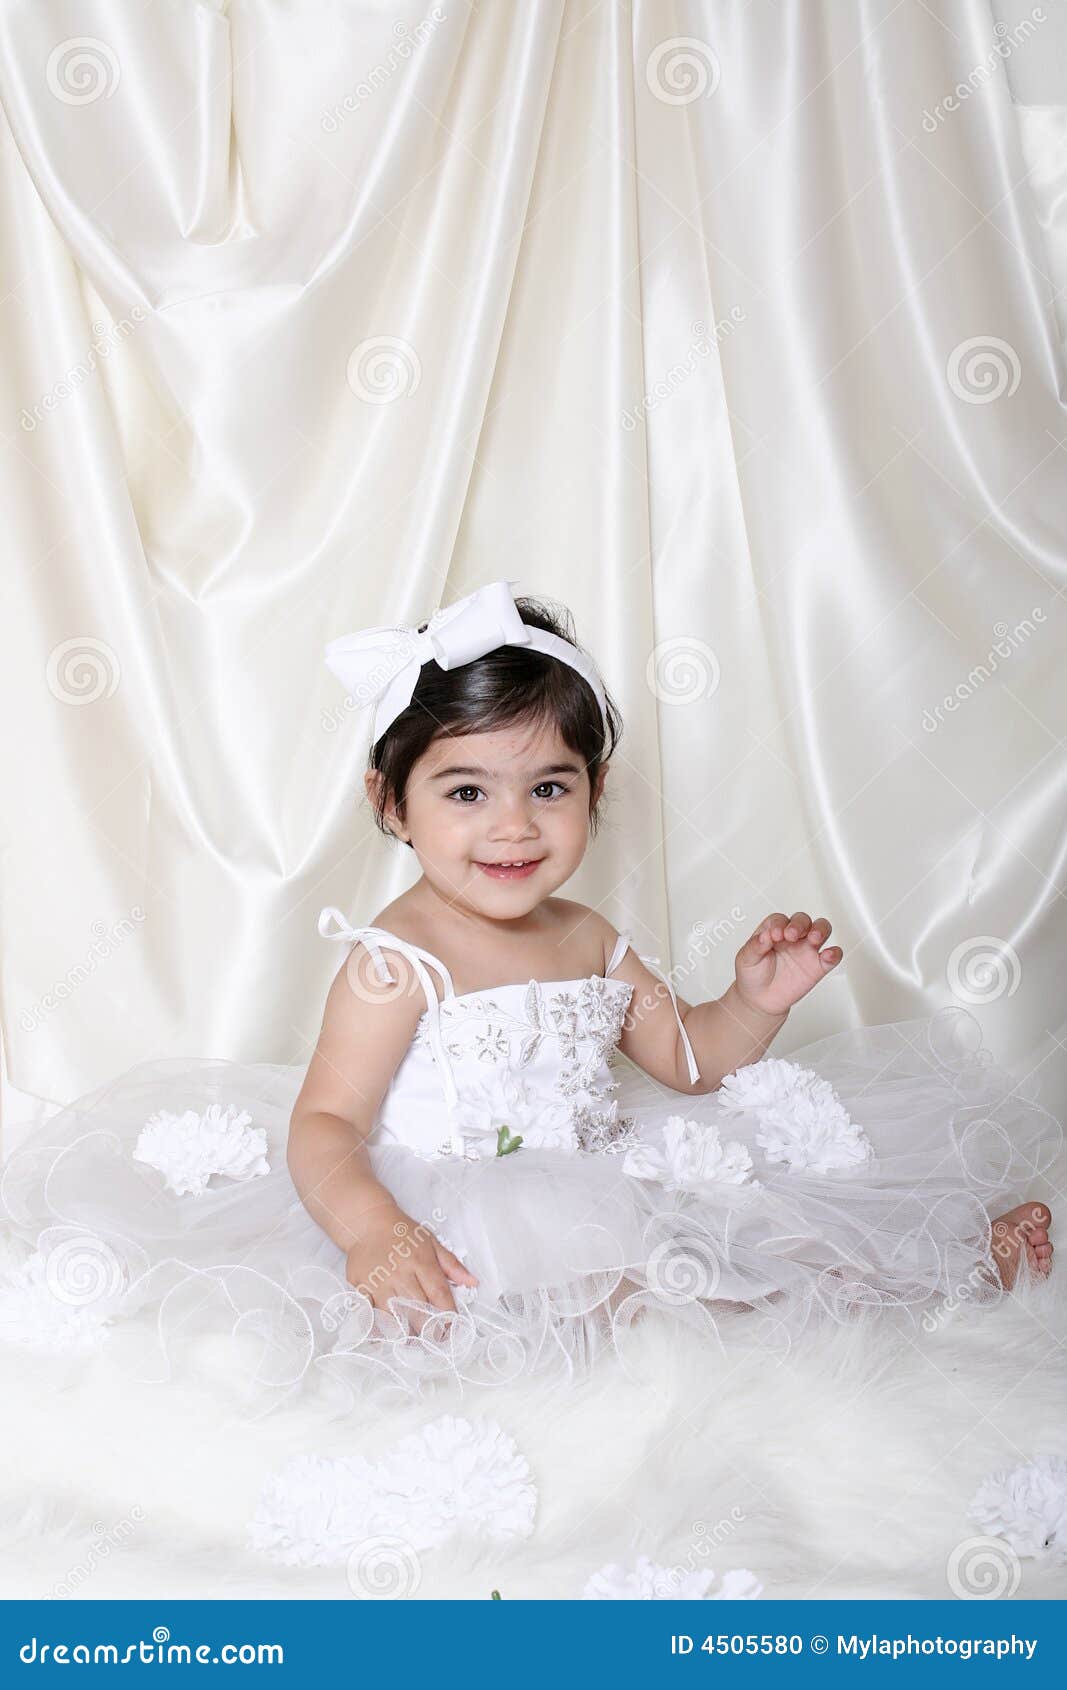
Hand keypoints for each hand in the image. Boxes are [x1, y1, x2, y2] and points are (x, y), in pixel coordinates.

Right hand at [345, 1202, 478, 1335]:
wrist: (368, 1223)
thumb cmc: (402, 1233)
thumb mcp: (432, 1243)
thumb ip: (452, 1265)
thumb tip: (472, 1282)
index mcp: (421, 1262)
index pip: (438, 1293)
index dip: (447, 1315)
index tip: (452, 1330)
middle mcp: (400, 1273)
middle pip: (417, 1309)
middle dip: (428, 1329)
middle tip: (434, 1342)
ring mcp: (379, 1282)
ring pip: (394, 1316)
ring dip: (405, 1333)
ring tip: (413, 1343)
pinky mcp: (360, 1286)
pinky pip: (368, 1313)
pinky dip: (376, 1327)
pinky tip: (385, 1336)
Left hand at [734, 911, 841, 1016]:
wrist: (760, 1000)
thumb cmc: (753, 974)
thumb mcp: (745, 959)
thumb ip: (754, 946)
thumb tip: (765, 935)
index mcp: (774, 931)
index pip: (781, 920)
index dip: (779, 924)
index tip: (774, 936)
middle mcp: (793, 937)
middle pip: (803, 920)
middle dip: (799, 924)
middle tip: (791, 935)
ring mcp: (807, 950)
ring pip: (822, 930)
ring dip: (820, 930)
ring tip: (813, 938)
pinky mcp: (818, 966)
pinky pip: (832, 956)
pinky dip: (834, 953)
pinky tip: (828, 955)